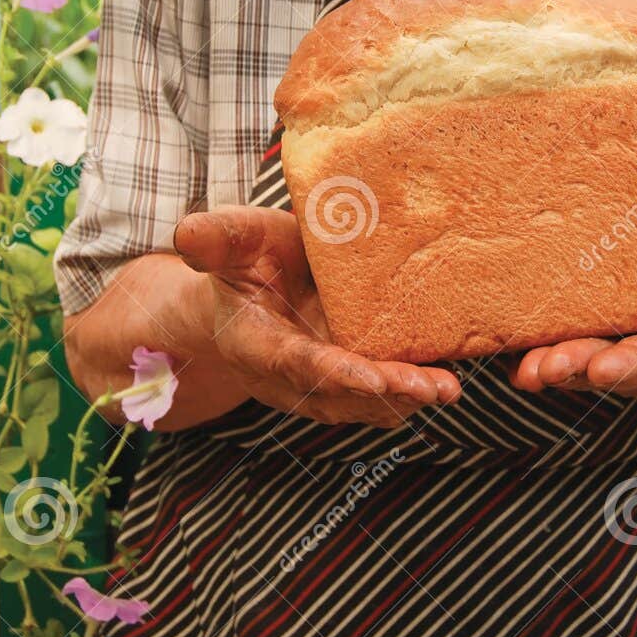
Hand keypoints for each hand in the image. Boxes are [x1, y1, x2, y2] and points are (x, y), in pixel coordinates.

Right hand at [173, 206, 461, 428]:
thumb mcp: (231, 239)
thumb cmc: (245, 259)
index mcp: (254, 342)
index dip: (330, 373)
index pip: (293, 363)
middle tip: (429, 388)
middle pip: (337, 394)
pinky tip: (449, 379)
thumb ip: (215, 239)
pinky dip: (414, 391)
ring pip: (364, 403)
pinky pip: (381, 395)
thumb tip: (186, 232)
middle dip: (384, 394)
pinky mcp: (350, 380)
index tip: (369, 377)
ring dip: (406, 400)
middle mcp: (288, 375)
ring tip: (447, 389)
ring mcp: (321, 384)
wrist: (256, 286)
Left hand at [507, 238, 636, 410]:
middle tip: (545, 369)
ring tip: (520, 368)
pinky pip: (549, 342)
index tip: (610, 368)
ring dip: (544, 364)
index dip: (632, 364)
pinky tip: (491, 336)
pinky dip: (524, 344)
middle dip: (575, 369)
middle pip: (602, 367)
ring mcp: (604, 351)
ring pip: (569, 362)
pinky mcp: (578, 339)